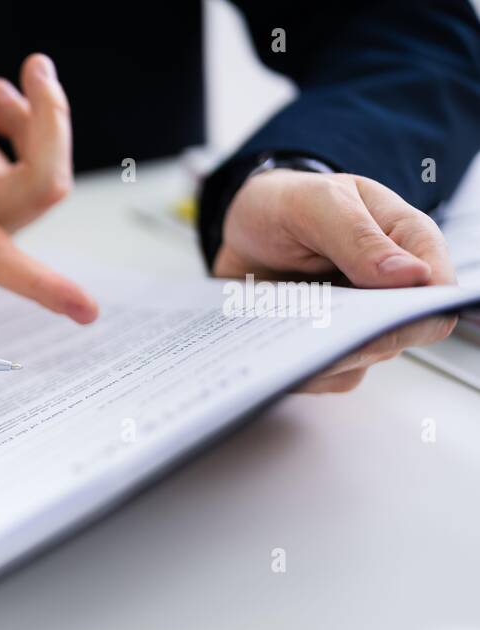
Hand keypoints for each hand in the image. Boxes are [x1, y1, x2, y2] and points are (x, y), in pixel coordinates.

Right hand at [0, 58, 97, 322]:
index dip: (41, 285)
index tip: (87, 311)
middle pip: (42, 188)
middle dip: (52, 127)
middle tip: (35, 67)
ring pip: (51, 167)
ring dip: (47, 114)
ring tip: (25, 70)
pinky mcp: (13, 181)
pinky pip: (48, 151)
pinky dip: (36, 114)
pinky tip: (0, 98)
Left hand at [215, 170, 456, 392]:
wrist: (242, 228)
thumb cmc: (285, 205)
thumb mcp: (315, 203)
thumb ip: (358, 236)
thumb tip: (413, 275)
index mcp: (406, 239)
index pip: (437, 289)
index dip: (419, 308)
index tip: (377, 314)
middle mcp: (391, 286)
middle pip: (405, 334)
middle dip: (363, 336)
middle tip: (317, 325)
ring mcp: (361, 320)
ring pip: (362, 360)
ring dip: (324, 354)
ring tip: (283, 328)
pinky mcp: (328, 344)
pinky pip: (326, 375)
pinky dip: (299, 367)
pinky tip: (273, 348)